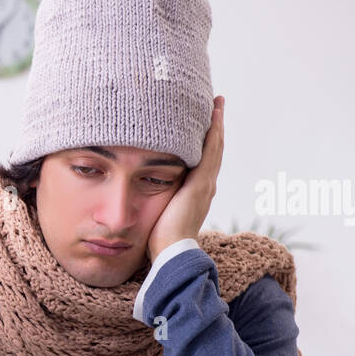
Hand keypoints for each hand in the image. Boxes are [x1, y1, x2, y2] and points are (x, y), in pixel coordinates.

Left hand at [146, 95, 224, 262]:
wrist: (172, 253)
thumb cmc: (159, 240)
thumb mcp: (158, 213)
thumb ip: (156, 201)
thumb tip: (138, 194)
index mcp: (196, 193)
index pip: (202, 161)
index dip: (204, 142)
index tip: (203, 124)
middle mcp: (206, 186)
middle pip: (212, 150)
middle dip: (213, 127)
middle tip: (215, 104)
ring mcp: (205, 183)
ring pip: (214, 147)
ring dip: (215, 124)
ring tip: (216, 103)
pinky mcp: (201, 182)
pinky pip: (209, 150)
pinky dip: (213, 131)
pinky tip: (213, 114)